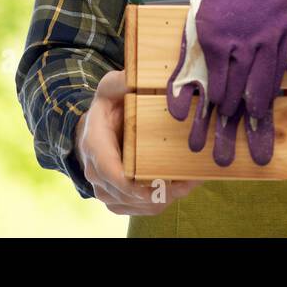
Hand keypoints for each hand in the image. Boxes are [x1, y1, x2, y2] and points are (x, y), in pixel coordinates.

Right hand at [75, 69, 199, 214]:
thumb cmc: (107, 107)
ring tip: (191, 183)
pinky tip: (183, 188)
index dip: (133, 183)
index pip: (111, 172)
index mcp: (95, 146)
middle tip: (189, 180)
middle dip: (161, 191)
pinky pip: (142, 209)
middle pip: (129, 194)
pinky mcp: (120, 199)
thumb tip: (131, 77)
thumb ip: (119, 82)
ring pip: (139, 205)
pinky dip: (164, 201)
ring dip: (166, 198)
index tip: (160, 182)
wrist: (97, 130)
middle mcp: (97, 173)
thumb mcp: (110, 88)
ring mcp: (107, 190)